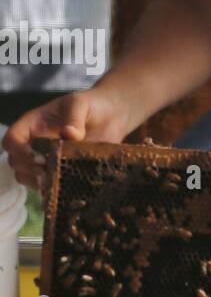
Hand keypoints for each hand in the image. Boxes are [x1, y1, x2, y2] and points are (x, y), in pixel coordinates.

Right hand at [3, 86, 133, 190]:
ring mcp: (47, 159)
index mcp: (33, 125)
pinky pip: (47, 185)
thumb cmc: (92, 105)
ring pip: (26, 176)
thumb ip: (74, 119)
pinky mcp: (61, 171)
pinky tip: (64, 190)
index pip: (12, 139)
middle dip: (29, 169)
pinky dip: (51, 190)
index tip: (40, 158)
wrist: (112, 116)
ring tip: (55, 182)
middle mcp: (35, 143)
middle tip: (49, 173)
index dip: (20, 151)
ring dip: (36, 182)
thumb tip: (68, 135)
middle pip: (15, 161)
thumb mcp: (81, 105)